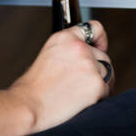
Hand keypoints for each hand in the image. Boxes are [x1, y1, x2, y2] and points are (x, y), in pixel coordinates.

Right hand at [8, 20, 112, 134]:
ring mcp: (89, 66)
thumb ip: (67, 52)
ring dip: (98, 84)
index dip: (100, 40)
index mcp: (65, 39)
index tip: (102, 48)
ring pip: (107, 73)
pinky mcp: (97, 84)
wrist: (28, 107)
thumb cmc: (31, 89)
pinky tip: (83, 102)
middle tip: (82, 84)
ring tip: (79, 94)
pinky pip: (107, 90)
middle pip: (103, 56)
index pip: (94, 28)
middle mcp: (79, 48)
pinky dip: (100, 97)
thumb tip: (83, 60)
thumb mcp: (47, 56)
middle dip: (96, 70)